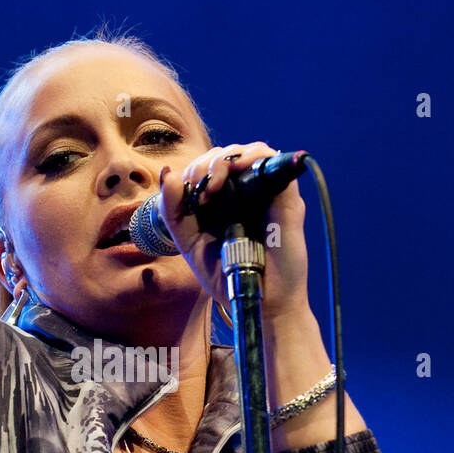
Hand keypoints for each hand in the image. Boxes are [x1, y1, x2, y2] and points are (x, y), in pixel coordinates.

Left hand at [158, 143, 310, 318]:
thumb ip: (174, 212)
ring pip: (247, 152)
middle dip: (206, 164)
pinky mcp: (286, 197)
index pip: (205, 167)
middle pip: (224, 155)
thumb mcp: (189, 243)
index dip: (194, 169)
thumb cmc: (227, 276)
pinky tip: (239, 166)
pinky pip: (273, 161)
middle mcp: (244, 193)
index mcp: (220, 202)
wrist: (258, 300)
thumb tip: (168, 173)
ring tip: (217, 179)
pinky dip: (254, 155)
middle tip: (202, 187)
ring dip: (227, 158)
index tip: (189, 192)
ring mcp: (265, 193)